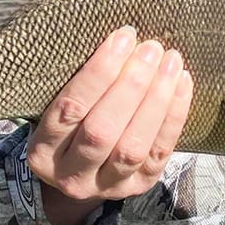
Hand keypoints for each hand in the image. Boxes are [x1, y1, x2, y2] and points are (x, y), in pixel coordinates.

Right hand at [27, 26, 193, 224]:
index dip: (99, 72)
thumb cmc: (71, 125)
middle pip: (102, 130)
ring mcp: (107, 186)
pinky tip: (181, 83)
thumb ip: (78, 86)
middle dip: (131, 84)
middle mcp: (71, 175)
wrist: (80, 174)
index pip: (69, 108)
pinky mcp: (139, 186)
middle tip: (151, 48)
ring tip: (170, 62)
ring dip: (156, 99)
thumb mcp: (56, 109)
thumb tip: (120, 41)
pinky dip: (173, 116)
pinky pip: (159, 152)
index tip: (122, 38)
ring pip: (132, 147)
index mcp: (43, 152)